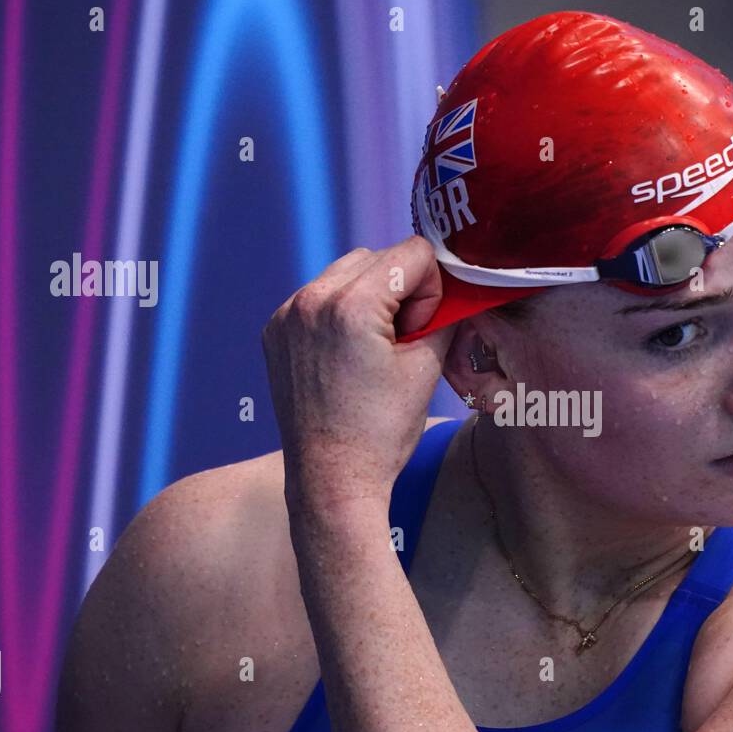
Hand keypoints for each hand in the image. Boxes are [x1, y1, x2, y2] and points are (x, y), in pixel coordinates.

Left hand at [261, 235, 456, 510]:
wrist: (332, 479)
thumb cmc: (382, 433)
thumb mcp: (427, 367)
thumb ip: (445, 314)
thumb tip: (456, 287)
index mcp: (351, 306)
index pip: (413, 252)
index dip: (431, 289)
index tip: (422, 330)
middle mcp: (310, 300)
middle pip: (378, 256)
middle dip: (400, 289)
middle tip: (401, 341)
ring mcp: (287, 314)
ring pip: (346, 271)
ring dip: (371, 295)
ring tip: (374, 347)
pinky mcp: (276, 330)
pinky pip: (320, 296)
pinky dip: (342, 312)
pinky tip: (348, 355)